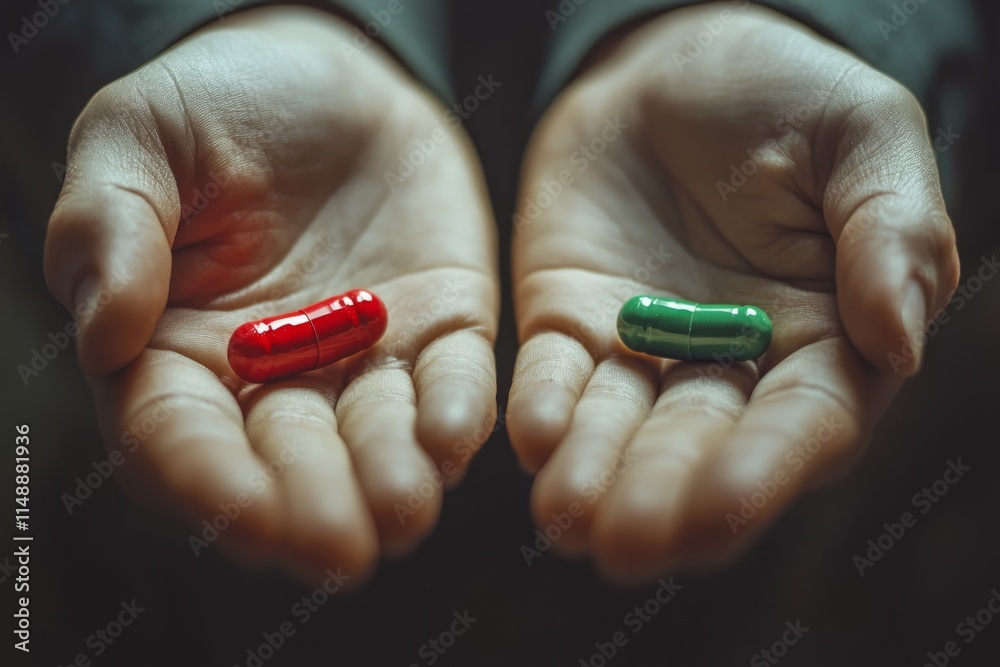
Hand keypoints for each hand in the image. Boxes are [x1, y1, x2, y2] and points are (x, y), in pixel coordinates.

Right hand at [44, 6, 497, 582]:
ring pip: (376, 438)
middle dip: (313, 506)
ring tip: (405, 511)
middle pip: (287, 459)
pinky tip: (457, 439)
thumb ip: (109, 228)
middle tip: (340, 548)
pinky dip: (456, 413)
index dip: (206, 478)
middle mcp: (273, 376)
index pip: (178, 436)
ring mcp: (363, 358)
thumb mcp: (138, 139)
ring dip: (390, 479)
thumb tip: (104, 334)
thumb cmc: (218, 103)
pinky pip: (451, 382)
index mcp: (178, 350)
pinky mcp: (441, 328)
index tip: (240, 508)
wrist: (332, 73)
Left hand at [508, 2, 957, 581]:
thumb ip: (891, 231)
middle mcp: (730, 366)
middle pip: (700, 446)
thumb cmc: (784, 95)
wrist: (671, 62)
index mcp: (823, 339)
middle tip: (625, 544)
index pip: (804, 422)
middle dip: (663, 497)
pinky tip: (530, 442)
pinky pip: (554, 377)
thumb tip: (900, 340)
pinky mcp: (571, 324)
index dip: (767, 466)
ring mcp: (644, 351)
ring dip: (593, 476)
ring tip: (564, 520)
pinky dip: (543, 410)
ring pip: (620, 429)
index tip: (726, 505)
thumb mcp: (861, 137)